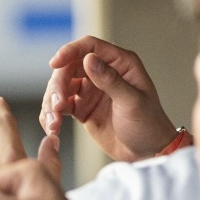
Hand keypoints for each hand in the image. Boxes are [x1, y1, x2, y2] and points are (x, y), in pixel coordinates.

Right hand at [40, 36, 174, 160]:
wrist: (147, 153)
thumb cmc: (148, 125)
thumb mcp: (132, 102)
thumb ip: (110, 80)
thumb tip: (89, 59)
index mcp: (121, 64)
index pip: (90, 47)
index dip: (70, 51)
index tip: (54, 64)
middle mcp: (103, 73)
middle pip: (69, 67)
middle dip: (58, 86)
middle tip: (57, 107)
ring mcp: (91, 90)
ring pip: (60, 86)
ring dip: (52, 103)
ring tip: (54, 123)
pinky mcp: (81, 107)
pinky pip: (59, 105)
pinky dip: (51, 115)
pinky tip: (54, 127)